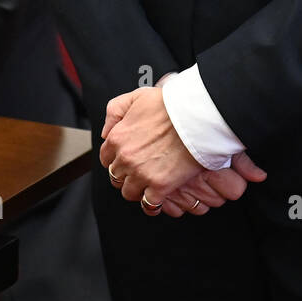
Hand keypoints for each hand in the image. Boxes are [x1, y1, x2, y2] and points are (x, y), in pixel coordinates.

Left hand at [99, 87, 265, 217]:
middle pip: (116, 177)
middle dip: (126, 174)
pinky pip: (149, 205)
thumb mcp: (137, 96)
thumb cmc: (171, 104)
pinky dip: (153, 203)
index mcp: (118, 137)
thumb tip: (106, 131)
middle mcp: (126, 158)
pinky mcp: (160, 186)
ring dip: (138, 189)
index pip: (105, 158)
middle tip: (140, 169)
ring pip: (129, 193)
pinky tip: (159, 197)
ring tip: (149, 183)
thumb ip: (115, 111)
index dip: (116, 158)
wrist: (196, 115)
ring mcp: (142, 174)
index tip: (126, 158)